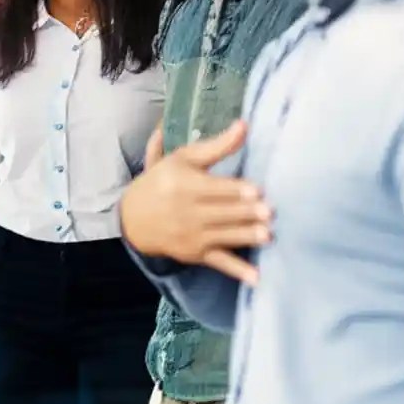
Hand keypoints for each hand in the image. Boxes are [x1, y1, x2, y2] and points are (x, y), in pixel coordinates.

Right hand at [121, 121, 270, 283]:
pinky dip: (238, 271)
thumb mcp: (183, 159)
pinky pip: (220, 263)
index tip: (256, 191)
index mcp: (183, 184)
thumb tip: (245, 125)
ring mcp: (192, 235)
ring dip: (246, 236)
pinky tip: (257, 278)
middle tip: (269, 212)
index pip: (215, 188)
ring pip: (224, 236)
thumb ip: (216, 145)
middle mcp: (186, 211)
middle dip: (245, 213)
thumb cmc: (163, 182)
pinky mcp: (196, 254)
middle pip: (222, 212)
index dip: (235, 190)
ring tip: (267, 235)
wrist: (134, 218)